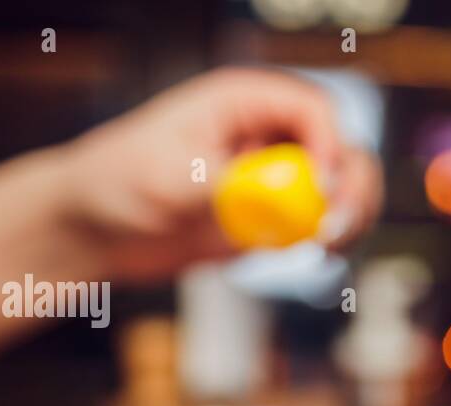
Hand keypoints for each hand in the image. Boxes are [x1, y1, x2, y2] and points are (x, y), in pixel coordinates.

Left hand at [55, 67, 382, 280]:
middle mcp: (269, 135)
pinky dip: (334, 240)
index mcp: (243, 102)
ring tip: (330, 247)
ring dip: (352, 216)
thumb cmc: (117, 182)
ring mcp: (276, 178)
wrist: (98, 230)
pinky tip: (320, 258)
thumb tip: (271, 193)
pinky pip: (323, 224)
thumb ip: (223, 182)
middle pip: (342, 147)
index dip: (330, 144)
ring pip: (344, 188)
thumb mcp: (167, 177)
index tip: (323, 188)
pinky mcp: (275, 218)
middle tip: (335, 229)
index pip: (312, 109)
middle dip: (353, 187)